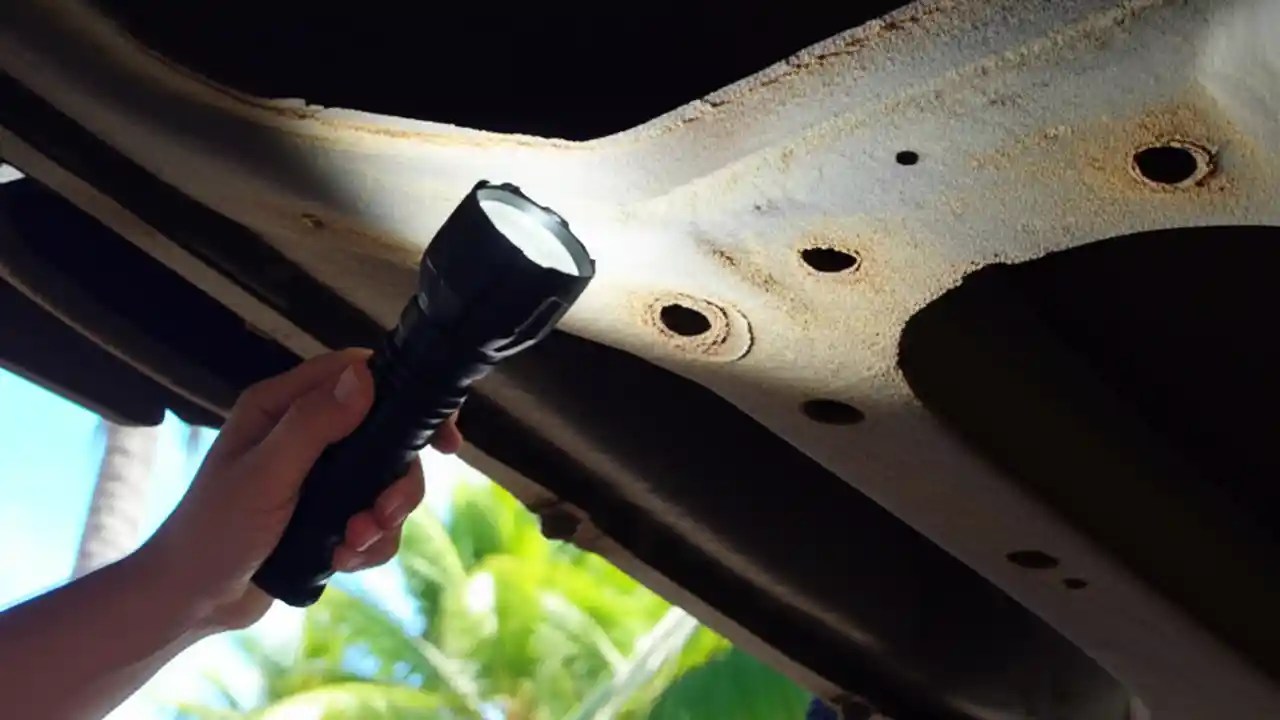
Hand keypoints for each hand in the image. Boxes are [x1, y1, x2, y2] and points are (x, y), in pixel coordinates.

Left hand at [138, 349, 462, 629]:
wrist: (192, 601)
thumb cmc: (214, 532)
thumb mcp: (265, 475)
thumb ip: (313, 425)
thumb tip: (366, 377)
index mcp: (282, 406)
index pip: (357, 374)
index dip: (405, 395)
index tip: (441, 436)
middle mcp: (305, 434)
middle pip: (386, 435)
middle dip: (396, 481)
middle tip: (384, 513)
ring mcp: (319, 476)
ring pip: (385, 482)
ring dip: (381, 519)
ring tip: (351, 547)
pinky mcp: (327, 514)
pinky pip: (373, 519)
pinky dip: (369, 544)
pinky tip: (342, 563)